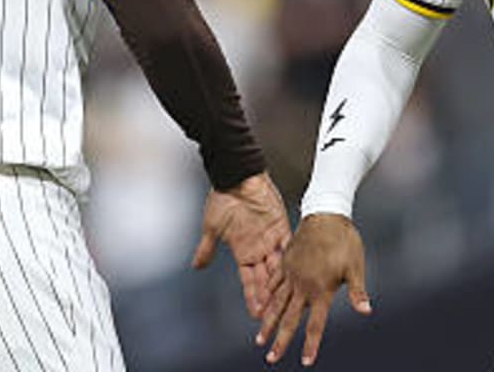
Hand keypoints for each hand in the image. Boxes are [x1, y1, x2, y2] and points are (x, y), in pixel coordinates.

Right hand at [191, 172, 290, 318]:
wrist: (235, 177)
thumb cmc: (222, 199)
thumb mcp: (211, 228)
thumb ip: (206, 249)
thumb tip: (196, 267)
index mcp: (243, 252)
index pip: (249, 281)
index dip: (253, 298)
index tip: (256, 316)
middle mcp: (259, 249)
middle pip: (267, 279)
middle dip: (271, 298)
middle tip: (277, 316)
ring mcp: (271, 239)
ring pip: (279, 267)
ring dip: (282, 284)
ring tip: (288, 301)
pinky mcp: (281, 226)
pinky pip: (289, 247)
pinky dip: (292, 261)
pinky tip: (297, 276)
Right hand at [257, 213, 371, 365]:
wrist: (326, 212)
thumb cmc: (345, 240)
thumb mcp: (355, 266)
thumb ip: (358, 291)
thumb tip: (366, 311)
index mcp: (321, 289)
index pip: (315, 324)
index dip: (311, 344)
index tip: (305, 361)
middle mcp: (302, 285)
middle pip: (290, 319)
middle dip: (281, 340)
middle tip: (271, 359)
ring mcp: (291, 274)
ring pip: (276, 304)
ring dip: (268, 323)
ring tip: (259, 340)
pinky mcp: (285, 263)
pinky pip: (273, 284)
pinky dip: (266, 298)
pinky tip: (261, 308)